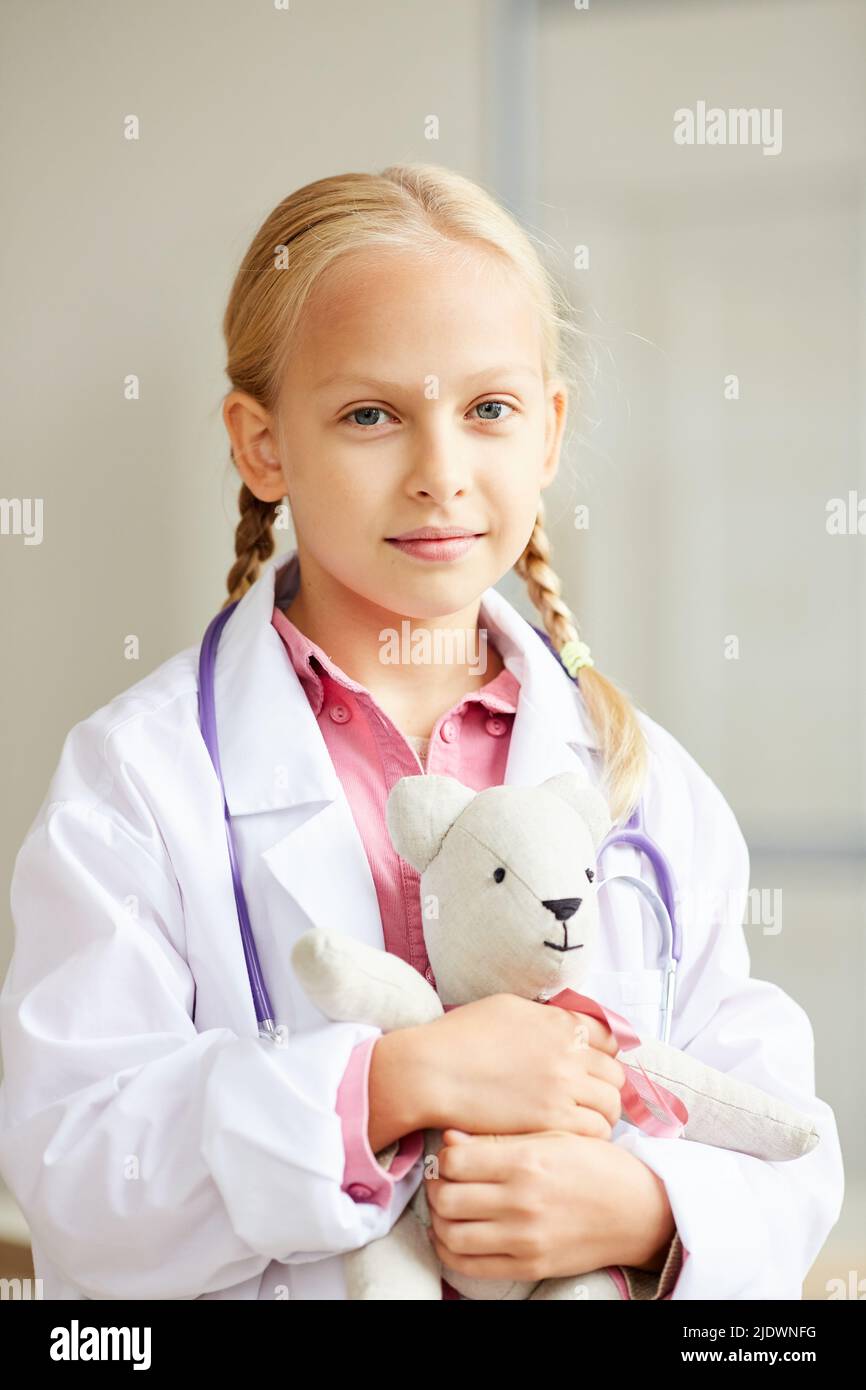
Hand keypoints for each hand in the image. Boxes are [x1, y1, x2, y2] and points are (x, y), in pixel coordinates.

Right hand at [410, 993, 625, 1138]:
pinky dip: (590, 1135)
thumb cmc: (460, 1036)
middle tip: (587, 1098)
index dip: (602, 1054)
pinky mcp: (552, 1121)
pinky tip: (572, 1137)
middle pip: (615, 1074)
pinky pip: (596, 1131)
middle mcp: (569, 1053)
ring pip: (611, 1105)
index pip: (609, 1038)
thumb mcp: (508, 1008)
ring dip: (601, 1112)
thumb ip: (544, 1018)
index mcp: (559, 1023)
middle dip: (605, 1086)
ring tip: (582, 1120)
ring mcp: (563, 1088)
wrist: (432, 1071)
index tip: (591, 1066)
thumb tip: (561, 1025)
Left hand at [425, 1128, 675, 1282]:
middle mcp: (522, 1200)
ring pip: (450, 1234)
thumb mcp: (553, 1135)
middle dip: (435, 1187)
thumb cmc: (596, 1164)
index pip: (454, 1161)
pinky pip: (469, 1266)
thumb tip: (450, 1139)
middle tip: (442, 1180)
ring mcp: (525, 1238)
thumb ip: (499, 1137)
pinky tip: (454, 1235)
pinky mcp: (529, 1265)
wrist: (638, 1210)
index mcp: (527, 1160)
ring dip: (439, 1220)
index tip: (450, 1156)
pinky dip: (450, 1251)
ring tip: (448, 1207)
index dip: (444, 1157)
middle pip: (445, 1198)